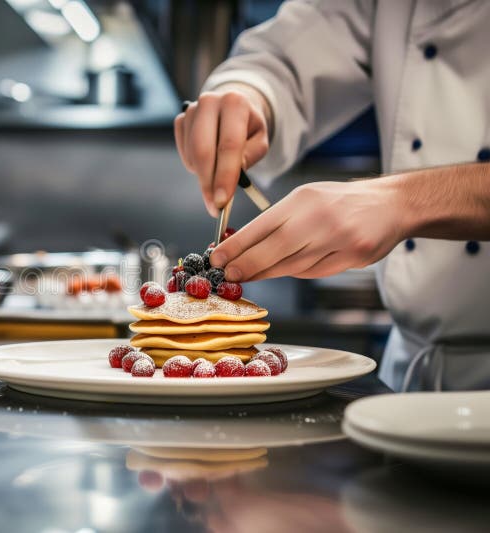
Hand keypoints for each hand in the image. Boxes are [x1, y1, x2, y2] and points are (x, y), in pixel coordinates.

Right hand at [174, 84, 271, 216]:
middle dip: (208, 183)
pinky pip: (183, 153)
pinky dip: (194, 166)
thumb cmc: (247, 128)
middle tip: (214, 206)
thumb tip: (229, 178)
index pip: (229, 145)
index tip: (223, 201)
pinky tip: (207, 163)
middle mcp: (210, 101)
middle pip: (203, 150)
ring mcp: (191, 110)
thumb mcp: (259, 141)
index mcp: (235, 102)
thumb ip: (248, 157)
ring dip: (203, 175)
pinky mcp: (180, 120)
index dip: (225, 176)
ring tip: (218, 177)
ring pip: (192, 155)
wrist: (232, 108)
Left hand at [209, 179, 404, 280]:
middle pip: (274, 248)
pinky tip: (287, 269)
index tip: (216, 259)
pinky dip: (299, 272)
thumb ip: (279, 221)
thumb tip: (241, 246)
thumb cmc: (341, 203)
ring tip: (248, 276)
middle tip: (227, 276)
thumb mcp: (307, 198)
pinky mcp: (354, 255)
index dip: (236, 245)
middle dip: (247, 265)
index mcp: (303, 199)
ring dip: (268, 273)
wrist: (392, 203)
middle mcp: (320, 217)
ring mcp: (339, 237)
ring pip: (294, 264)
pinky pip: (316, 271)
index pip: (262, 225)